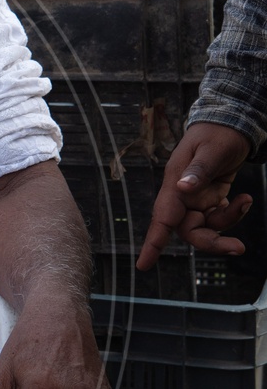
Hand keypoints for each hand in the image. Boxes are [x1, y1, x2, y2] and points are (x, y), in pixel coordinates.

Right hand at [136, 122, 252, 270]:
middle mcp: (183, 196)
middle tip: (238, 247)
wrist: (231, 123)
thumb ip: (198, 170)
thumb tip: (183, 188)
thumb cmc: (217, 133)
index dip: (152, 242)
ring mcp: (197, 198)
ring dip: (228, 222)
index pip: (162, 218)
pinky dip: (234, 213)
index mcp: (175, 184)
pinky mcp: (211, 198)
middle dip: (213, 241)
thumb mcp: (211, 149)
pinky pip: (218, 217)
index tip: (143, 265)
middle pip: (189, 231)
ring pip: (206, 227)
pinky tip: (243, 198)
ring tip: (246, 201)